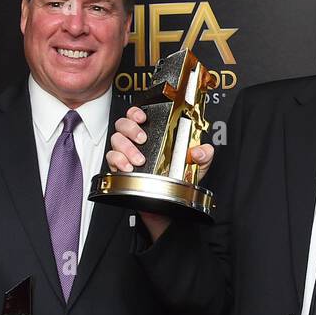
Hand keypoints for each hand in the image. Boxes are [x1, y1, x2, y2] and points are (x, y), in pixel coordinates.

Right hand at [108, 105, 213, 241]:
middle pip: (123, 124)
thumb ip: (204, 154)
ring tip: (139, 159)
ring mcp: (128, 155)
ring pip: (116, 140)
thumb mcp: (199, 165)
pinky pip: (111, 159)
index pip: (138, 115)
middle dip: (130, 129)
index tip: (143, 117)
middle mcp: (139, 142)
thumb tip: (199, 151)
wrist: (173, 202)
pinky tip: (129, 167)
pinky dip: (118, 161)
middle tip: (143, 139)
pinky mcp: (122, 169)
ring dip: (126, 147)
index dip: (136, 112)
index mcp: (156, 135)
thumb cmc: (182, 180)